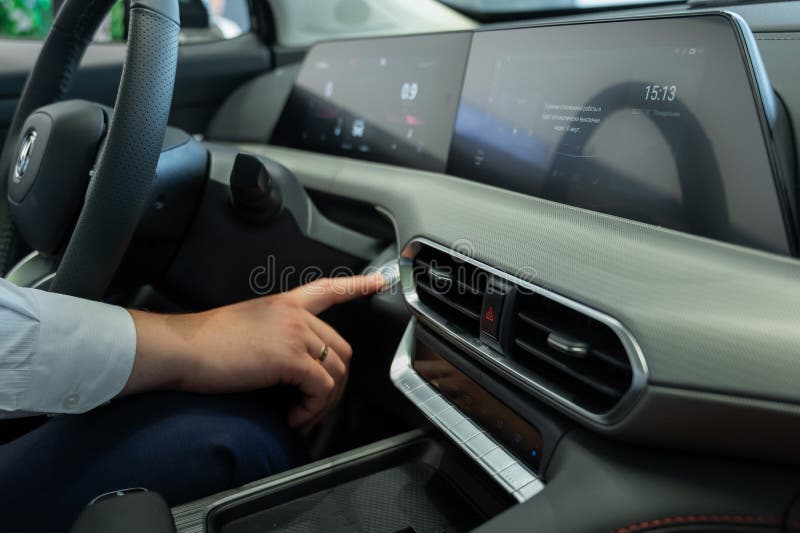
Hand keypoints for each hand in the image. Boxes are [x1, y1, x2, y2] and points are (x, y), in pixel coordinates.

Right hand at [123, 274, 383, 431]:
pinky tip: (295, 417)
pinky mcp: (290, 358)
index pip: (329, 289)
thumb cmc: (204, 341)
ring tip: (303, 414)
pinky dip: (312, 409)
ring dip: (325, 401)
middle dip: (337, 381)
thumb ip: (274, 333)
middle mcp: (295, 315)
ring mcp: (295, 334)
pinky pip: (321, 388)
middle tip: (317, 403)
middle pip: (341, 348)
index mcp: (285, 304)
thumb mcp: (247, 324)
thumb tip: (284, 361)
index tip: (378, 282)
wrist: (182, 347)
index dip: (357, 285)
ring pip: (337, 370)